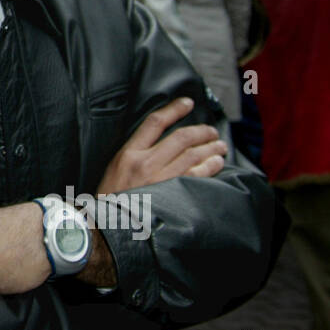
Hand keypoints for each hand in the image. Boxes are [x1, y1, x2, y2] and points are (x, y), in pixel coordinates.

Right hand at [97, 97, 225, 195]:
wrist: (109, 226)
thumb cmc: (111, 198)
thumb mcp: (114, 168)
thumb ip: (134, 153)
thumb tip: (159, 140)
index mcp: (129, 154)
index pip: (155, 122)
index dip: (174, 109)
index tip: (187, 103)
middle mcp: (146, 164)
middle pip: (181, 137)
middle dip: (201, 131)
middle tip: (211, 131)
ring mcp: (161, 179)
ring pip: (193, 155)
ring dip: (211, 148)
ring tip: (220, 146)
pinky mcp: (172, 195)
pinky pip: (197, 175)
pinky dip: (210, 167)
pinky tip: (217, 163)